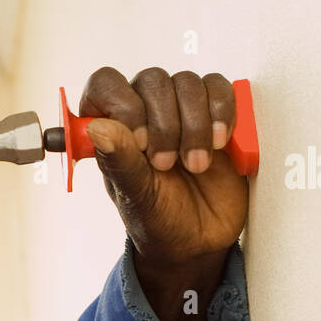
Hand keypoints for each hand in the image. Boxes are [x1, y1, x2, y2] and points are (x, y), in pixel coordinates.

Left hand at [80, 67, 249, 320]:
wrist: (198, 239)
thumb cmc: (157, 218)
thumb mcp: (136, 196)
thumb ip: (119, 161)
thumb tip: (98, 128)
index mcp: (113, 127)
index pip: (106, 84)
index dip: (123, 104)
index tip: (139, 142)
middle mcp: (144, 111)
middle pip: (152, 81)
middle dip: (166, 124)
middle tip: (167, 165)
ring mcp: (180, 109)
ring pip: (187, 82)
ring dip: (195, 124)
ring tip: (196, 165)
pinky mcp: (215, 113)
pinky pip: (219, 88)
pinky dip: (223, 112)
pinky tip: (219, 143)